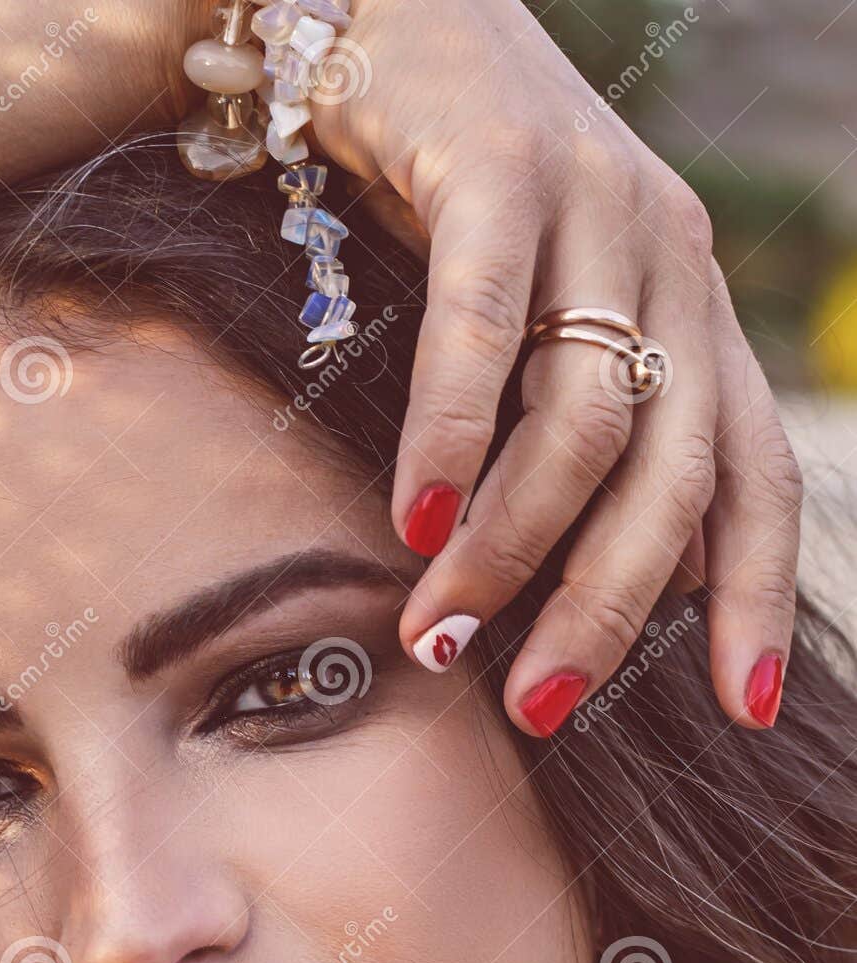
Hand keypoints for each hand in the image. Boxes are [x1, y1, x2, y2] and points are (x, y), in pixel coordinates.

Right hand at [311, 0, 801, 734]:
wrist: (385, 7)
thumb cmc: (451, 196)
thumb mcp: (545, 324)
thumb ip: (585, 431)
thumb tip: (626, 568)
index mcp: (693, 313)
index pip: (753, 478)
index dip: (756, 598)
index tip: (745, 713)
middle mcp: (672, 263)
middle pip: (674, 475)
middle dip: (609, 611)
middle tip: (535, 708)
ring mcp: (599, 207)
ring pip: (582, 418)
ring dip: (510, 548)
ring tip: (439, 633)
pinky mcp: (506, 165)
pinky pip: (485, 326)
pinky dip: (451, 434)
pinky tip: (415, 521)